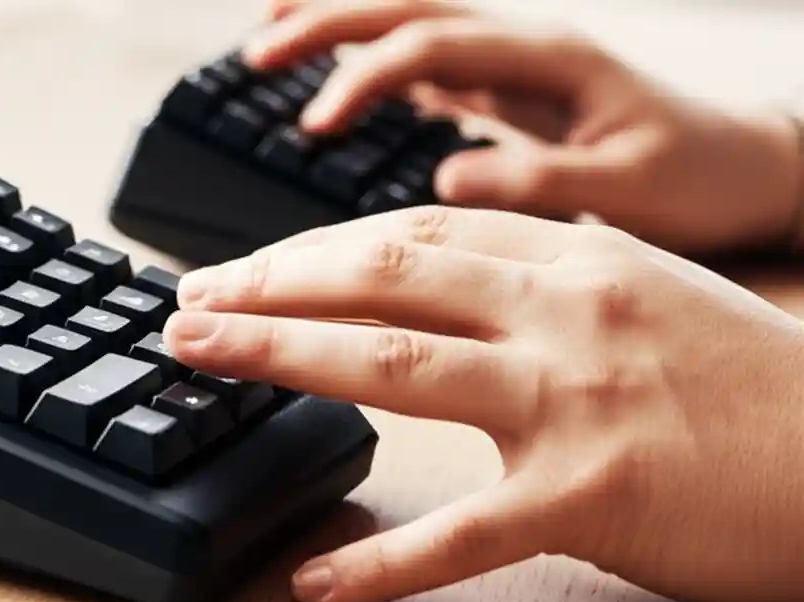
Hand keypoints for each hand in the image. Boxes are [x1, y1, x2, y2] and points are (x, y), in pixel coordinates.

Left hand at [162, 206, 803, 601]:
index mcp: (573, 259)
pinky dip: (381, 563)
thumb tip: (454, 268)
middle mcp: (564, 310)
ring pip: (396, 363)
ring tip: (200, 360)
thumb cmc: (753, 385)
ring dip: (281, 357)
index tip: (238, 273)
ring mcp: (576, 399)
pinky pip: (463, 534)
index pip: (408, 236)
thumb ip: (549, 272)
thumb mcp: (646, 290)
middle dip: (266, 287)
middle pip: (382, 277)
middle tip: (185, 307)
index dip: (306, 251)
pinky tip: (316, 582)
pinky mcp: (594, 498)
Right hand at [242, 1, 801, 254]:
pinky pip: (424, 60)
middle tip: (255, 50)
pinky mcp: (506, 91)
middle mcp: (524, 47)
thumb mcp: (632, 186)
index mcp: (550, 60)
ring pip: (410, 23)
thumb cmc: (697, 176)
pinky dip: (371, 61)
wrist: (744, 166)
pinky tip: (334, 79)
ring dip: (340, 27)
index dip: (365, 75)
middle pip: (409, 8)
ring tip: (268, 39)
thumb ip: (541, 177)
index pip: (435, 43)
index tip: (314, 121)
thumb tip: (446, 179)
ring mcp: (512, 65)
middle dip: (328, 23)